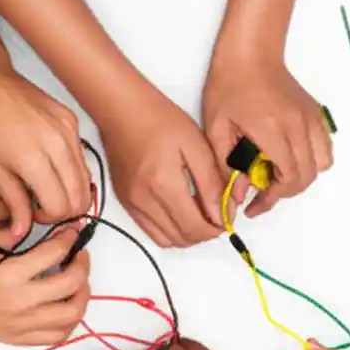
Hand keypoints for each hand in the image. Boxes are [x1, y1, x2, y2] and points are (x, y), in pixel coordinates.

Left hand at [0, 68, 91, 236]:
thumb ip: (13, 202)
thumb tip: (21, 232)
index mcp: (35, 160)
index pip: (60, 207)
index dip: (49, 219)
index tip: (33, 214)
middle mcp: (59, 146)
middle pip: (80, 197)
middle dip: (65, 210)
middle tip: (43, 207)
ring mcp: (69, 132)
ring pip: (86, 179)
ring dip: (71, 192)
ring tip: (46, 189)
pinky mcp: (72, 122)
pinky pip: (81, 158)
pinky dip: (71, 170)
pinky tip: (50, 167)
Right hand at [0, 226, 91, 344]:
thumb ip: (19, 234)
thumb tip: (52, 231)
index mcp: (11, 274)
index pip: (56, 253)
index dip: (70, 239)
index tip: (73, 233)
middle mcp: (20, 302)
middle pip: (72, 284)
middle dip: (82, 265)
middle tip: (78, 255)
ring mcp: (21, 324)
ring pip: (72, 314)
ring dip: (82, 295)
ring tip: (77, 282)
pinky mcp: (19, 338)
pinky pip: (57, 335)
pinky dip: (69, 321)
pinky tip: (66, 306)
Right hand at [100, 96, 223, 247]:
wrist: (122, 109)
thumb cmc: (160, 119)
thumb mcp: (196, 146)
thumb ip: (211, 184)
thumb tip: (222, 215)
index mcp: (164, 184)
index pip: (195, 228)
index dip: (216, 229)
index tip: (227, 219)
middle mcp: (144, 200)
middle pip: (182, 238)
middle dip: (204, 233)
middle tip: (216, 216)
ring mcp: (131, 203)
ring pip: (166, 240)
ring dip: (187, 234)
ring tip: (199, 213)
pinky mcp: (125, 202)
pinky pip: (150, 230)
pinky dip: (169, 229)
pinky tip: (180, 210)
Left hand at [203, 55, 332, 216]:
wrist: (250, 53)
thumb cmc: (229, 85)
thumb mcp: (217, 128)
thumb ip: (227, 166)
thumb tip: (238, 197)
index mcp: (271, 130)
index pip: (286, 179)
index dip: (271, 200)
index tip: (254, 206)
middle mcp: (297, 126)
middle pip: (305, 177)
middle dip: (284, 192)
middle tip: (262, 192)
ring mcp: (311, 119)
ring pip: (321, 165)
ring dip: (301, 176)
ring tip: (278, 174)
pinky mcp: (316, 114)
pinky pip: (325, 147)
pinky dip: (313, 160)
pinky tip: (290, 156)